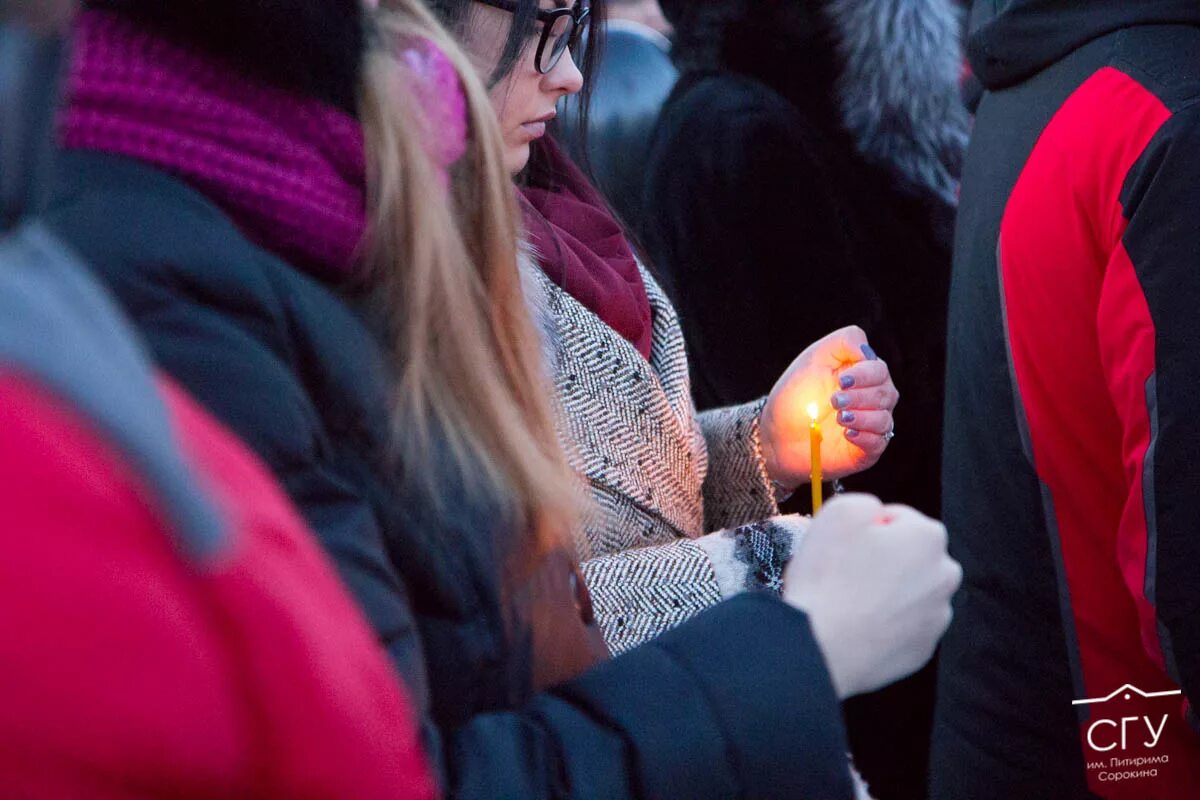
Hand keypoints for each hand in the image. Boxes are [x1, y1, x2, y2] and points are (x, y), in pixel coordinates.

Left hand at [759, 326, 897, 489]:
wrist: (778, 433)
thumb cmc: (795, 394)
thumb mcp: (815, 358)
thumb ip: (844, 342)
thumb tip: (868, 351)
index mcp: (862, 375)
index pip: (879, 370)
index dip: (864, 375)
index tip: (842, 381)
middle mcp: (872, 399)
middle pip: (886, 393)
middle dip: (860, 396)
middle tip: (834, 400)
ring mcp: (870, 424)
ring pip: (884, 418)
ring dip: (862, 417)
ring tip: (839, 417)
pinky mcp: (866, 449)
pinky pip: (879, 442)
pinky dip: (864, 436)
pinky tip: (846, 434)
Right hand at [782, 494, 960, 698]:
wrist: (820, 646)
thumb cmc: (827, 581)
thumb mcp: (838, 512)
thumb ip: (867, 502)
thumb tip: (875, 512)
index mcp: (927, 538)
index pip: (900, 518)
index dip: (869, 527)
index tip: (850, 542)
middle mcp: (943, 576)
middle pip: (911, 556)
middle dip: (885, 559)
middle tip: (848, 570)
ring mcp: (936, 617)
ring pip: (910, 592)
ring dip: (888, 591)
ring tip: (851, 600)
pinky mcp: (923, 649)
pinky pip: (905, 626)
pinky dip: (887, 622)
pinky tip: (859, 623)